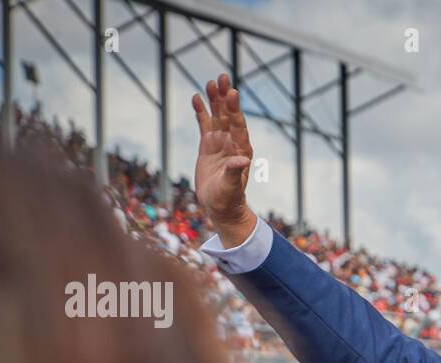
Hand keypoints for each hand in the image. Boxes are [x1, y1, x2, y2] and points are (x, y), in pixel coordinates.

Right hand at [191, 73, 255, 245]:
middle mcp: (232, 143)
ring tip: (211, 81)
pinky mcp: (208, 146)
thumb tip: (243, 161)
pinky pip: (205, 124)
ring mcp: (220, 143)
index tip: (232, 92)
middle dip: (226, 97)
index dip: (235, 109)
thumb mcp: (230, 188)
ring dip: (215, 100)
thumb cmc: (228, 199)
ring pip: (217, 116)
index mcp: (241, 151)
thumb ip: (234, 173)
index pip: (238, 126)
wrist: (220, 207)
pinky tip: (197, 97)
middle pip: (229, 115)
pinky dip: (202, 112)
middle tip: (223, 77)